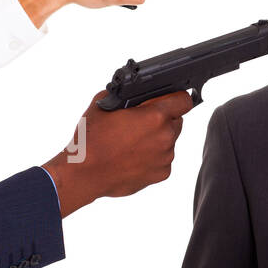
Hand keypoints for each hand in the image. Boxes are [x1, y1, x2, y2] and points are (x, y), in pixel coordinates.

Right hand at [42, 90, 193, 216]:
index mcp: (155, 116)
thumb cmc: (92, 139)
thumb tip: (137, 93)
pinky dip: (153, 156)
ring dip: (157, 138)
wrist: (85, 173)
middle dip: (163, 118)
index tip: (170, 100)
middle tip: (141, 122)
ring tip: (132, 142)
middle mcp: (165, 136)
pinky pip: (163, 159)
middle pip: (176, 121)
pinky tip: (133, 156)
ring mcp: (165, 157)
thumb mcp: (105, 104)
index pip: (183, 100)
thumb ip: (128, 95)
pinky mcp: (162, 173)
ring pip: (169, 141)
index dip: (176, 98)